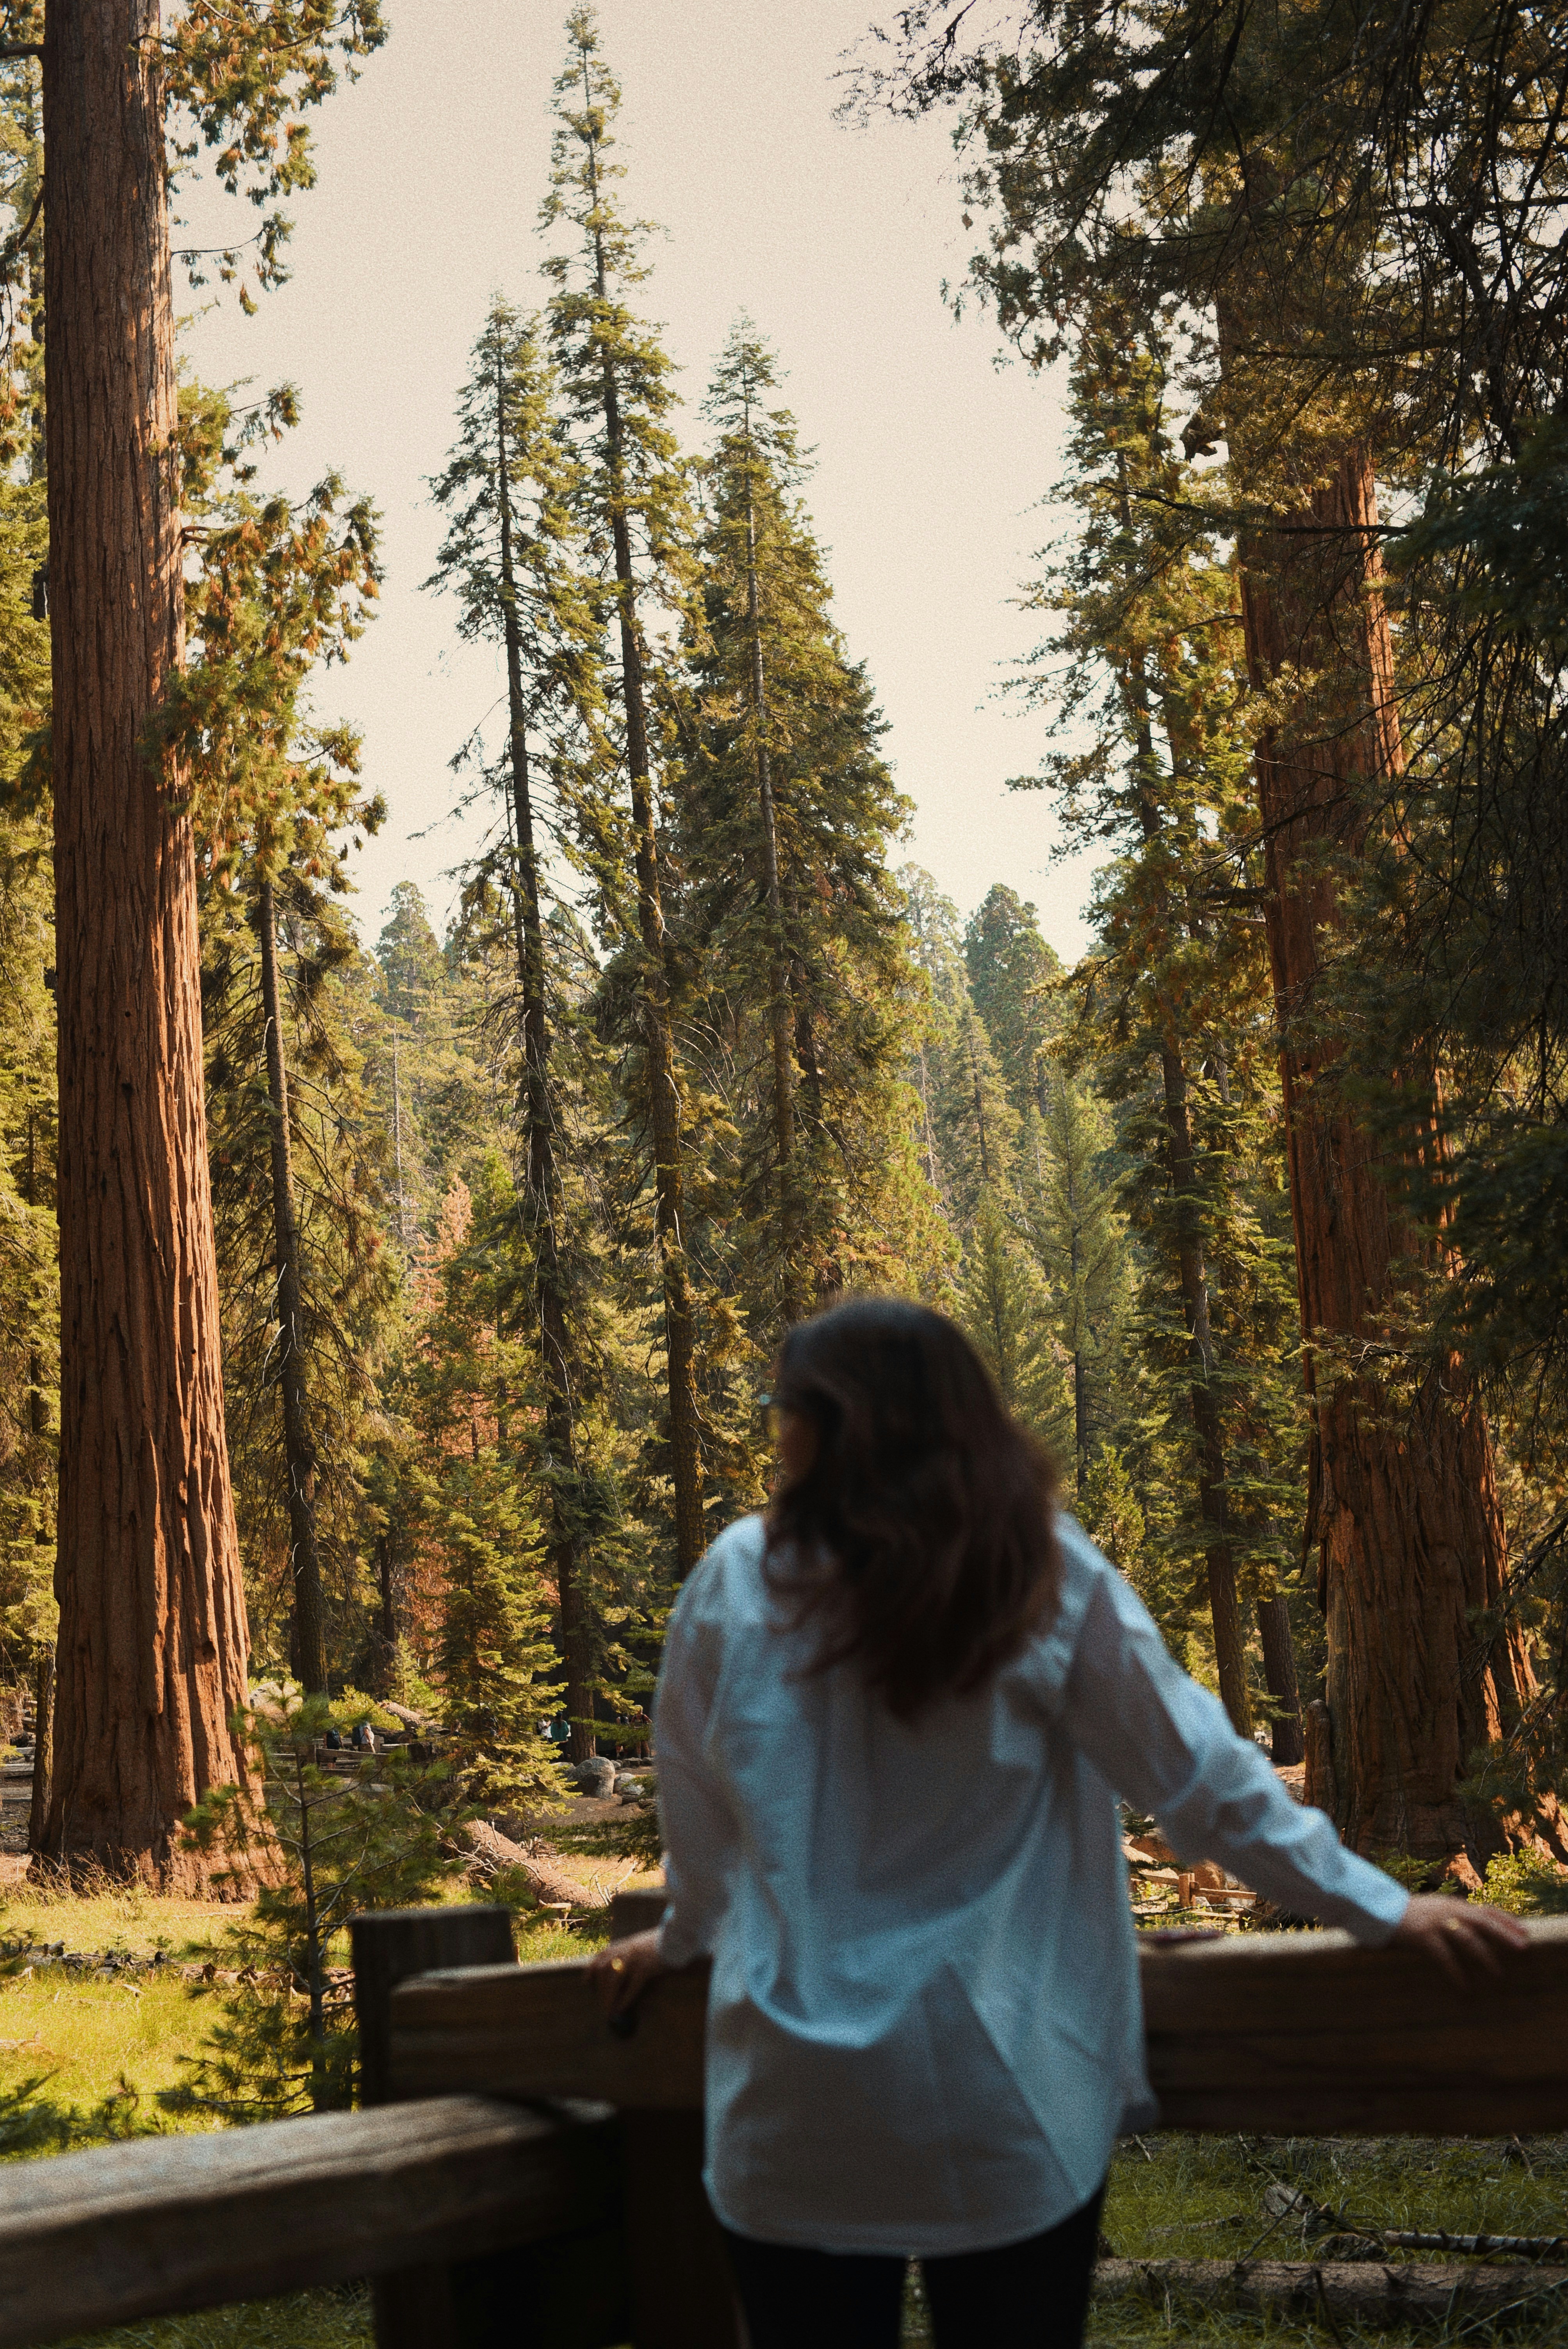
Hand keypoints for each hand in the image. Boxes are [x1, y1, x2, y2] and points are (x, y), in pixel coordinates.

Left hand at [589, 1926, 668, 2021]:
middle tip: (602, 2006)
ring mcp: (635, 1958)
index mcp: (623, 1945)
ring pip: (614, 1979)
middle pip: (604, 1971)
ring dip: (608, 1996)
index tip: (586, 1982)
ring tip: (608, 2011)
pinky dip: (625, 1998)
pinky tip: (622, 2008)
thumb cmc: (659, 1945)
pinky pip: (632, 1986)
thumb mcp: (639, 1945)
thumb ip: (627, 1953)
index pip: (601, 1957)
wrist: (677, 1939)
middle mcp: (626, 1950)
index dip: (591, 1970)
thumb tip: (617, 1972)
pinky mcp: (646, 1967)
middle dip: (600, 1990)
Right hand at [1389, 1893, 1529, 1986]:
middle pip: (1484, 1921)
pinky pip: (1445, 1958)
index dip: (1507, 1921)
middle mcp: (1448, 1910)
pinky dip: (1457, 1974)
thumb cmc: (1406, 1914)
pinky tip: (1465, 1989)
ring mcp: (1436, 1922)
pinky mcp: (1423, 1936)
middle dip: (1505, 1935)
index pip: (1486, 1910)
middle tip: (1524, 1949)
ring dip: (1486, 1957)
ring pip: (1468, 1939)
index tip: (1525, 1933)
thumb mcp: (1434, 1909)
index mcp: (1452, 1904)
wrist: (1377, 1908)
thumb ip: (1453, 1917)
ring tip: (1499, 1975)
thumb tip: (1475, 1933)